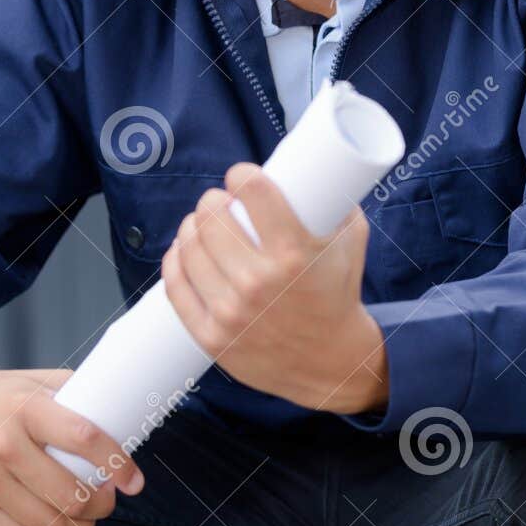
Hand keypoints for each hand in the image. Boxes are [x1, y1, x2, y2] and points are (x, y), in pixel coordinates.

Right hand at [0, 362, 144, 525]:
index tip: (134, 481)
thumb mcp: (31, 380)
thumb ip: (72, 394)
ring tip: (85, 521)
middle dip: (100, 506)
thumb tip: (117, 413)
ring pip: (45, 523)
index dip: (117, 464)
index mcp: (27, 408)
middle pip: (68, 493)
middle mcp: (5, 444)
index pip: (83, 438)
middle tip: (107, 502)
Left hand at [161, 162, 387, 414]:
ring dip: (191, 226)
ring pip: (189, 248)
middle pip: (212, 217)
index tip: (241, 177)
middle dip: (213, 201)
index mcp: (293, 254)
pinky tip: (181, 250)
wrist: (333, 363)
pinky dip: (175, 261)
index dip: (241, 176)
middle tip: (220, 202)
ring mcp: (231, 312)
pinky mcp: (212, 337)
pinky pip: (176, 287)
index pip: (252, 192)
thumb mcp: (350, 240)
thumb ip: (337, 201)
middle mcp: (258, 282)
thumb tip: (319, 162)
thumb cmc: (339, 294)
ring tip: (201, 223)